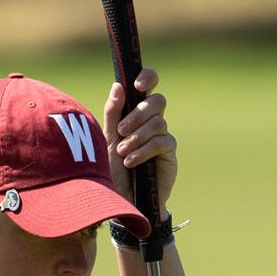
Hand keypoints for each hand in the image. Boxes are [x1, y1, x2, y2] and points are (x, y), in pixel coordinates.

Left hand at [102, 67, 177, 217]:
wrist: (122, 198)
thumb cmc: (112, 168)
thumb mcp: (107, 138)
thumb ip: (113, 113)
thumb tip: (118, 85)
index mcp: (136, 110)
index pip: (149, 85)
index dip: (148, 78)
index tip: (137, 86)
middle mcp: (152, 120)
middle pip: (158, 101)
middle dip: (138, 114)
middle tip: (121, 130)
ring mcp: (162, 135)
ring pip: (158, 122)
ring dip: (137, 137)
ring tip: (122, 153)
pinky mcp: (169, 153)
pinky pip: (162, 142)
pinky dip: (144, 150)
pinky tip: (131, 162)